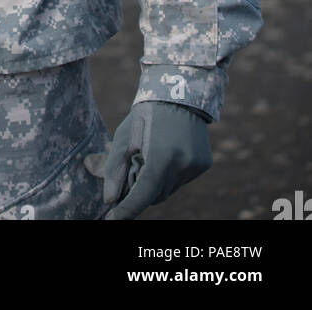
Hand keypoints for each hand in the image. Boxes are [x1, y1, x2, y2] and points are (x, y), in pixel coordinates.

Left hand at [102, 101, 211, 219]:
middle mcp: (182, 164)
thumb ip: (114, 168)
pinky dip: (170, 175)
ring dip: (156, 182)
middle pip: (155, 195)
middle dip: (140, 190)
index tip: (112, 220)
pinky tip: (166, 153)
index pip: (143, 195)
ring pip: (169, 189)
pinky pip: (181, 180)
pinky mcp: (204, 164)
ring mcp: (195, 165)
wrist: (178, 93)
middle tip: (132, 171)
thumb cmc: (145, 115)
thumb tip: (109, 200)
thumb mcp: (124, 137)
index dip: (127, 210)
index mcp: (161, 156)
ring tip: (150, 157)